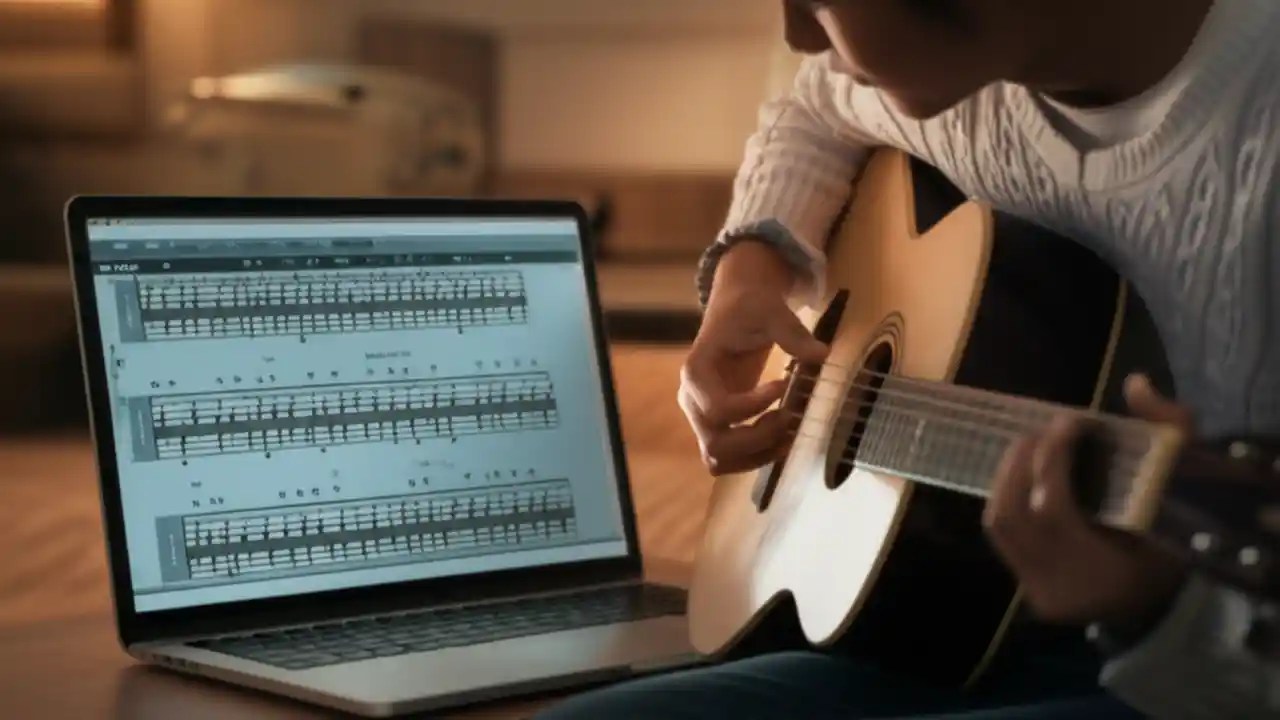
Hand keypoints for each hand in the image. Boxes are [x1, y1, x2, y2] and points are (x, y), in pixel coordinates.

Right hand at [678, 241, 828, 475]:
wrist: (740, 307)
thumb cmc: (750, 308)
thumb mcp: (772, 312)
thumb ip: (793, 334)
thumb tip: (821, 354)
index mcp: (696, 372)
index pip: (718, 409)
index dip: (754, 405)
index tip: (783, 385)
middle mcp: (692, 400)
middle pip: (716, 443)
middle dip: (758, 437)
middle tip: (790, 416)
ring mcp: (702, 416)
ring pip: (719, 459)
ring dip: (757, 454)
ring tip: (789, 433)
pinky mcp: (718, 425)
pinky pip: (729, 458)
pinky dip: (755, 457)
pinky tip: (782, 439)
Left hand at [982, 373, 1193, 627]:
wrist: (1164, 601)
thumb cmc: (1178, 542)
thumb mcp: (1186, 486)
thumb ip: (1169, 431)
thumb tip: (1135, 383)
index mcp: (1107, 572)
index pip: (1055, 510)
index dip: (1053, 458)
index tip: (1068, 422)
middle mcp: (1064, 588)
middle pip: (1015, 515)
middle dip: (1023, 462)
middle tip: (1044, 430)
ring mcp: (1042, 594)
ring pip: (1000, 524)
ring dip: (1008, 477)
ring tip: (1032, 446)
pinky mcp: (1030, 593)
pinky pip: (1003, 538)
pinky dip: (1010, 500)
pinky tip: (1026, 476)